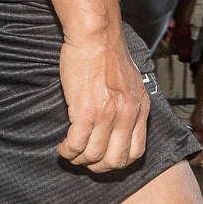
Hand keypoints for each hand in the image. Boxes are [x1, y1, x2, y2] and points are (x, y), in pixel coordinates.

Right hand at [57, 31, 148, 172]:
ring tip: (69, 152)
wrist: (97, 35)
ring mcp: (108, 114)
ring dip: (78, 159)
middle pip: (116, 160)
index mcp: (140, 108)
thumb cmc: (109, 53)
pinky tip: (61, 147)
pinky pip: (77, 144)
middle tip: (85, 161)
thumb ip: (130, 103)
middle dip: (98, 167)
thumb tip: (123, 120)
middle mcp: (128, 114)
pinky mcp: (86, 110)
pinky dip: (67, 151)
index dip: (118, 162)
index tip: (104, 159)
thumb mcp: (132, 81)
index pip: (136, 151)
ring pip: (94, 155)